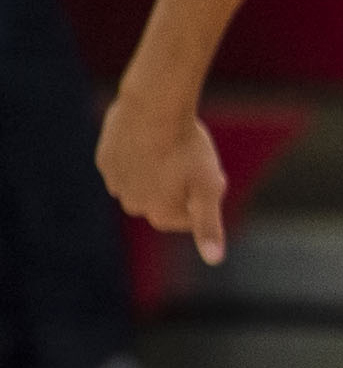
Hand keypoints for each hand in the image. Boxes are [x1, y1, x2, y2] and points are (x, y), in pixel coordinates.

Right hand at [96, 91, 230, 265]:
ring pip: (142, 183)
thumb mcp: (208, 188)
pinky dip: (138, 157)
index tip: (208, 177)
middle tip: (191, 161)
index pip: (186, 218)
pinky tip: (151, 140)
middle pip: (162, 201)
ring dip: (156, 173)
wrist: (153, 107)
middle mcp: (131, 203)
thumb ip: (209, 226)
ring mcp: (114, 180)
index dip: (200, 199)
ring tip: (171, 150)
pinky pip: (125, 164)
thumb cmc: (187, 148)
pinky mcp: (104, 159)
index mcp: (157, 214)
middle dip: (178, 188)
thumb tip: (214, 260)